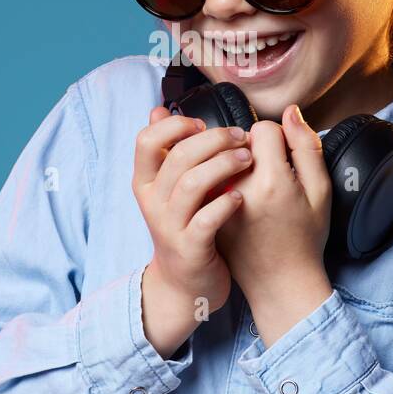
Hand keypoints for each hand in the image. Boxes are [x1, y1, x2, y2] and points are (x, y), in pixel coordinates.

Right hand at [133, 107, 253, 357]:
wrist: (185, 284)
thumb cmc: (185, 226)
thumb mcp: (168, 189)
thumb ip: (166, 151)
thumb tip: (159, 109)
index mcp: (145, 182)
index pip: (145, 140)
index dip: (175, 125)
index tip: (202, 124)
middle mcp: (152, 202)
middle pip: (177, 157)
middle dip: (213, 140)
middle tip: (241, 137)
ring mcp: (169, 226)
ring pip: (191, 184)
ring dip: (223, 165)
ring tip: (247, 159)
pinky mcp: (190, 248)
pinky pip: (206, 220)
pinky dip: (225, 204)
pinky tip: (242, 197)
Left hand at [215, 104, 333, 345]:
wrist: (281, 283)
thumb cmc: (305, 238)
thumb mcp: (320, 192)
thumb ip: (306, 147)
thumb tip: (290, 112)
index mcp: (272, 180)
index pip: (262, 129)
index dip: (276, 138)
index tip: (283, 156)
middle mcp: (241, 188)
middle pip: (235, 141)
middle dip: (250, 148)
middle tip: (266, 171)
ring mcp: (218, 201)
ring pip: (217, 158)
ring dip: (230, 162)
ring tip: (249, 183)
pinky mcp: (206, 212)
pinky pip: (206, 179)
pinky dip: (217, 179)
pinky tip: (233, 195)